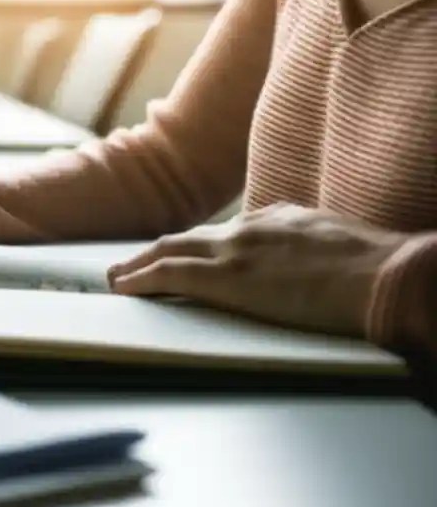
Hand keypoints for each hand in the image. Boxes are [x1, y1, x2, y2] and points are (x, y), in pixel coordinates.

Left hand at [107, 204, 407, 335]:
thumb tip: (314, 273)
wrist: (390, 277)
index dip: (201, 245)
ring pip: (171, 252)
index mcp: (282, 219)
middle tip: (129, 263)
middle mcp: (253, 227)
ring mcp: (238, 249)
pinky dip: (142, 279)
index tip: (185, 254)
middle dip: (157, 251)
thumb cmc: (380, 271)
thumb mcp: (342, 249)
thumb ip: (316, 253)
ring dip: (138, 265)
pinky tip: (123, 287)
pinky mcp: (229, 276)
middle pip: (190, 238)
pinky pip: (171, 274)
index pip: (229, 232)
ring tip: (116, 277)